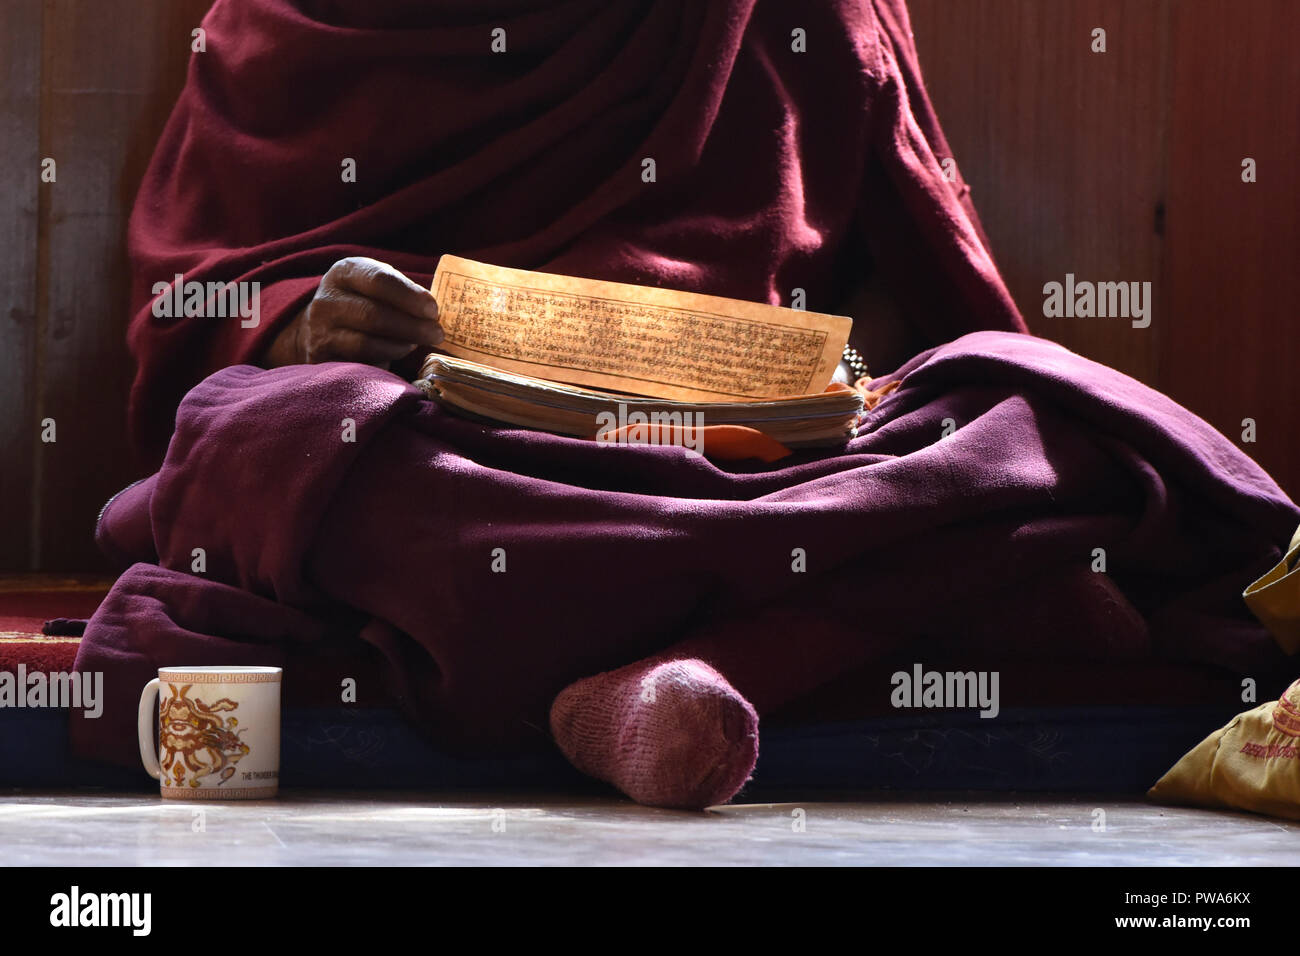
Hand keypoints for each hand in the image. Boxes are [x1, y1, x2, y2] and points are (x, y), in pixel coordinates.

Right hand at [263, 257, 442, 366]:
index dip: (410, 296)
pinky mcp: (323, 359)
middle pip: (373, 315)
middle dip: (412, 326)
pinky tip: (398, 354)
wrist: (321, 328)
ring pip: (366, 343)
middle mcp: (327, 300)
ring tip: (417, 343)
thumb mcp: (378, 287)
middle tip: (437, 334)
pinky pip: (360, 364)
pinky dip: (385, 360)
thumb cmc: (364, 302)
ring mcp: (320, 332)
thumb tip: (435, 312)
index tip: (433, 310)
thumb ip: (403, 292)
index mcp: (345, 272)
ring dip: (401, 345)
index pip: (379, 280)